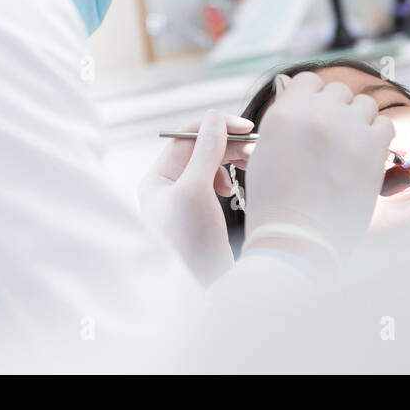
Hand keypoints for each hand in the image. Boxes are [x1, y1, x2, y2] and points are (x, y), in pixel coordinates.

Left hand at [137, 110, 253, 285]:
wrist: (205, 291)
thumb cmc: (193, 243)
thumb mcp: (196, 190)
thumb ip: (206, 150)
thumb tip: (215, 118)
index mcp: (154, 181)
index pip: (184, 138)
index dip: (214, 127)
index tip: (245, 127)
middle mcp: (165, 190)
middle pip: (197, 150)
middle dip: (226, 145)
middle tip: (255, 146)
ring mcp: (181, 204)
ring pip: (208, 166)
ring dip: (229, 160)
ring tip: (249, 164)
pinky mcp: (199, 218)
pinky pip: (214, 184)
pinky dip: (228, 179)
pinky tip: (234, 190)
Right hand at [243, 71, 393, 264]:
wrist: (299, 237)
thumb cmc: (277, 202)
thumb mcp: (265, 151)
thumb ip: (283, 120)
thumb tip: (294, 97)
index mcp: (286, 111)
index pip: (309, 81)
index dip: (314, 98)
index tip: (318, 115)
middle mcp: (317, 112)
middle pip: (338, 91)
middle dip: (338, 110)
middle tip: (335, 137)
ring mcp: (347, 127)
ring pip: (364, 104)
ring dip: (360, 121)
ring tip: (351, 147)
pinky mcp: (372, 146)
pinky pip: (384, 124)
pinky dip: (378, 137)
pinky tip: (366, 155)